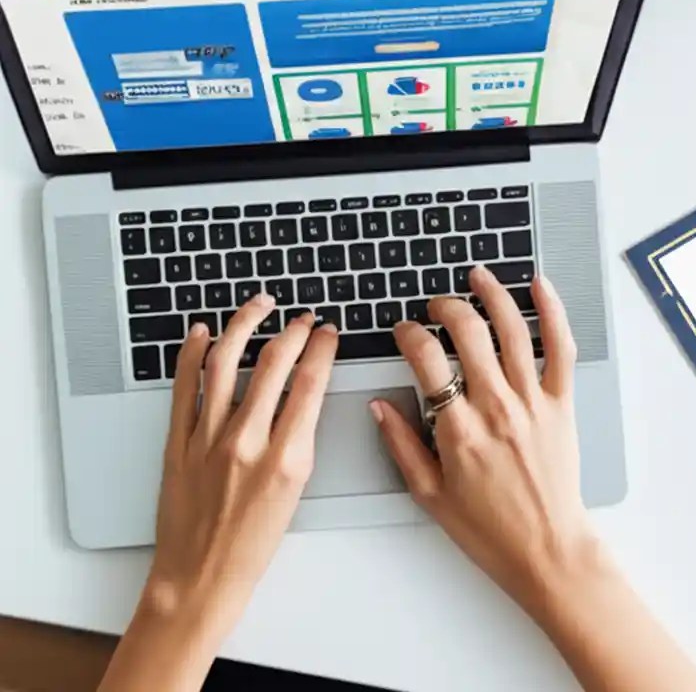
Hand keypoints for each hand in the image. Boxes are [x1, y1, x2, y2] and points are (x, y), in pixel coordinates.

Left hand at [147, 295, 337, 626]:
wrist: (200, 579)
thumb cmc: (252, 546)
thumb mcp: (297, 491)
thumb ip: (299, 440)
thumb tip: (304, 395)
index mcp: (287, 458)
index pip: (310, 383)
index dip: (322, 348)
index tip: (328, 333)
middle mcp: (246, 443)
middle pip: (273, 364)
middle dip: (293, 331)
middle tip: (303, 318)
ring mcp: (207, 440)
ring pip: (225, 363)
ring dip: (243, 326)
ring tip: (258, 307)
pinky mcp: (177, 444)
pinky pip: (184, 388)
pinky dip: (191, 355)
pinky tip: (200, 335)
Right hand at [372, 268, 599, 613]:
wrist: (546, 549)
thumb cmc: (489, 530)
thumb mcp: (429, 494)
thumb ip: (402, 444)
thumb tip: (381, 405)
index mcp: (458, 429)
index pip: (426, 359)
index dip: (409, 335)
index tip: (405, 332)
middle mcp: (496, 407)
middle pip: (468, 333)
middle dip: (445, 308)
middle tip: (436, 305)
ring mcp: (533, 402)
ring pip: (513, 330)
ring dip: (492, 294)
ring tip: (477, 276)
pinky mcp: (562, 404)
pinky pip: (561, 348)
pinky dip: (553, 312)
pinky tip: (540, 286)